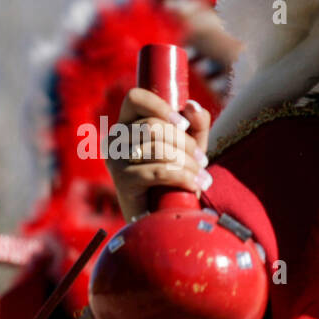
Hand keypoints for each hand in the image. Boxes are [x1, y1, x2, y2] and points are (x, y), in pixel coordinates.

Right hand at [107, 89, 211, 220]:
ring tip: (201, 177)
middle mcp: (115, 139)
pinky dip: (182, 177)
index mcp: (127, 125)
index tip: (183, 125)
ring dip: (188, 163)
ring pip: (158, 148)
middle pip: (153, 126)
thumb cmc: (174, 180)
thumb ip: (195, 124)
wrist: (161, 220)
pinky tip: (195, 186)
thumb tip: (191, 105)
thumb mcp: (189, 148)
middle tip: (203, 161)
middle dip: (185, 144)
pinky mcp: (122, 181)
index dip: (161, 106)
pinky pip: (158, 171)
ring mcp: (115, 160)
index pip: (135, 98)